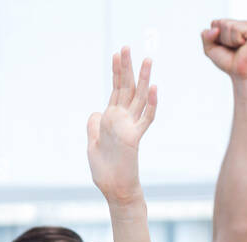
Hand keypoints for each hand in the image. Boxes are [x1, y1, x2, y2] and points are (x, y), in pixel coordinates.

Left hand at [87, 48, 156, 206]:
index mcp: (111, 119)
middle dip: (126, 68)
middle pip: (126, 89)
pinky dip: (151, 104)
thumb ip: (94, 127)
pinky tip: (154, 88)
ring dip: (143, 79)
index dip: (116, 72)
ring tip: (147, 59)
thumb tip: (96, 112)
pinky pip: (146, 119)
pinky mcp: (134, 138)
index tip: (116, 54)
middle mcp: (122, 120)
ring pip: (139, 98)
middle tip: (126, 47)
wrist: (114, 189)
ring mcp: (130, 127)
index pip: (116, 90)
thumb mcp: (92, 145)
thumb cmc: (104, 170)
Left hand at [201, 19, 246, 81]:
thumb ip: (206, 37)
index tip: (223, 46)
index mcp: (233, 25)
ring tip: (237, 47)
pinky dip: (235, 40)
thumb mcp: (210, 49)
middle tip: (231, 47)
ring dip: (229, 40)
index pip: (215, 22)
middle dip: (222, 38)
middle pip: (221, 22)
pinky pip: (237, 29)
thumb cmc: (227, 60)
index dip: (215, 37)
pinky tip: (243, 45)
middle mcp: (242, 23)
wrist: (238, 72)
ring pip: (229, 25)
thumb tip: (215, 29)